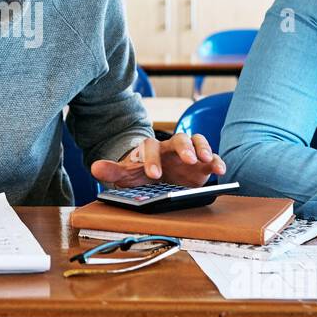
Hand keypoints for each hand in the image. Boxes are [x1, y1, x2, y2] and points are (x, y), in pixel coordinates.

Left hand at [89, 132, 226, 188]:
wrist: (155, 177)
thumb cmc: (141, 173)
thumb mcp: (126, 174)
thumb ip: (113, 171)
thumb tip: (95, 168)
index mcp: (151, 149)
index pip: (151, 148)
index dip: (152, 160)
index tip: (153, 175)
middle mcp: (171, 148)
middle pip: (179, 139)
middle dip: (184, 148)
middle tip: (188, 160)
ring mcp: (188, 153)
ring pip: (197, 142)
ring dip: (203, 149)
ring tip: (206, 160)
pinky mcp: (201, 164)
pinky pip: (211, 157)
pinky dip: (217, 161)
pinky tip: (221, 170)